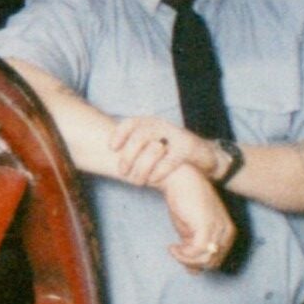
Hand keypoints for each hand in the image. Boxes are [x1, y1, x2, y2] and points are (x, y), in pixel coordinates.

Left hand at [107, 115, 222, 188]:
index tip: (111, 148)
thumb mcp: (150, 144)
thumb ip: (131, 147)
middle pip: (139, 136)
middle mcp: (162, 126)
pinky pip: (171, 159)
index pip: (130, 122)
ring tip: (137, 180)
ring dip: (142, 165)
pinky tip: (153, 180)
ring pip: (154, 147)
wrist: (204, 156)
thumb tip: (99, 153)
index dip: (118, 134)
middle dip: (128, 156)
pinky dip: (159, 171)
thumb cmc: (168, 152)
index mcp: (150, 123)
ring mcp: (176, 136)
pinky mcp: (188, 149)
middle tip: (122, 172)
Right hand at [162, 164, 236, 270]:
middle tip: (176, 252)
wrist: (181, 180)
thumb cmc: (184, 202)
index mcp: (227, 232)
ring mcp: (218, 229)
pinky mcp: (206, 227)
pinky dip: (182, 255)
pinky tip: (172, 247)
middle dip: (191, 262)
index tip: (181, 254)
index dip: (197, 262)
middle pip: (212, 262)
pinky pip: (196, 252)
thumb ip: (194, 249)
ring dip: (185, 259)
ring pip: (205, 260)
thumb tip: (193, 272)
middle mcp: (227, 232)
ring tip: (174, 249)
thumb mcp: (190, 231)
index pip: (217, 260)